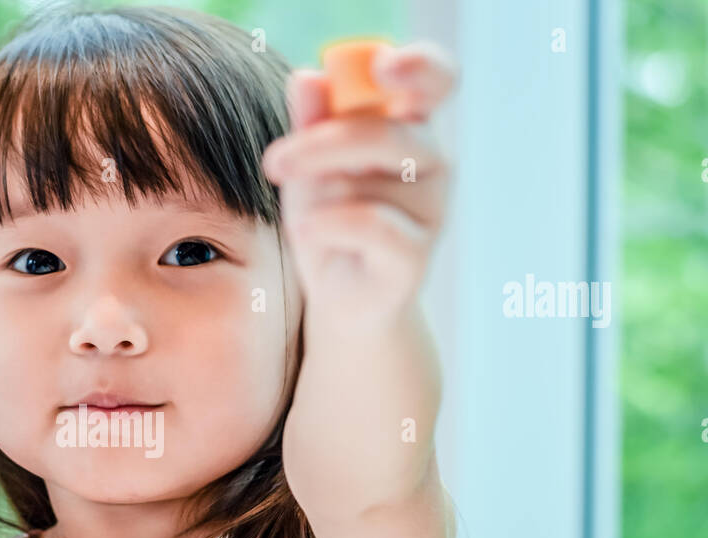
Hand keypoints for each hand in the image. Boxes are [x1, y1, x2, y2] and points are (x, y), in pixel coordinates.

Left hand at [261, 41, 457, 332]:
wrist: (339, 302)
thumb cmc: (327, 223)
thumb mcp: (309, 169)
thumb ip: (311, 125)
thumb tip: (307, 77)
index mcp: (410, 127)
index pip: (434, 79)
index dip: (418, 66)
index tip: (384, 65)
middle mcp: (433, 163)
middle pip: (386, 134)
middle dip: (320, 145)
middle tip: (274, 164)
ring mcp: (432, 211)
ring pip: (369, 182)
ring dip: (318, 198)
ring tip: (303, 217)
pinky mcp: (416, 256)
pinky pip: (369, 225)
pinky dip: (327, 226)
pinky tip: (306, 233)